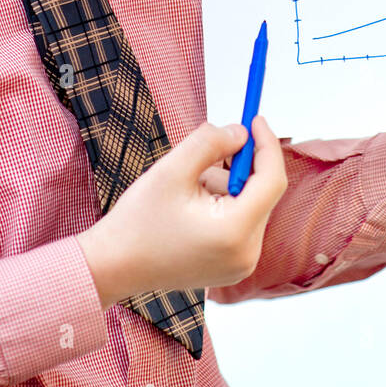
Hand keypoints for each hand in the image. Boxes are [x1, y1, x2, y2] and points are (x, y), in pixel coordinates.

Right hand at [75, 115, 287, 307]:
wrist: (113, 266)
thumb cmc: (137, 222)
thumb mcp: (172, 169)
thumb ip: (211, 143)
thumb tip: (241, 133)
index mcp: (235, 232)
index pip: (272, 180)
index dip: (266, 146)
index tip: (254, 120)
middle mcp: (247, 254)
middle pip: (261, 193)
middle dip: (236, 167)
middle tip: (205, 155)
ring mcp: (241, 265)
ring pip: (249, 205)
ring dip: (224, 187)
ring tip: (186, 192)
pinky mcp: (232, 266)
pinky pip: (241, 223)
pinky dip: (223, 205)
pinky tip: (191, 209)